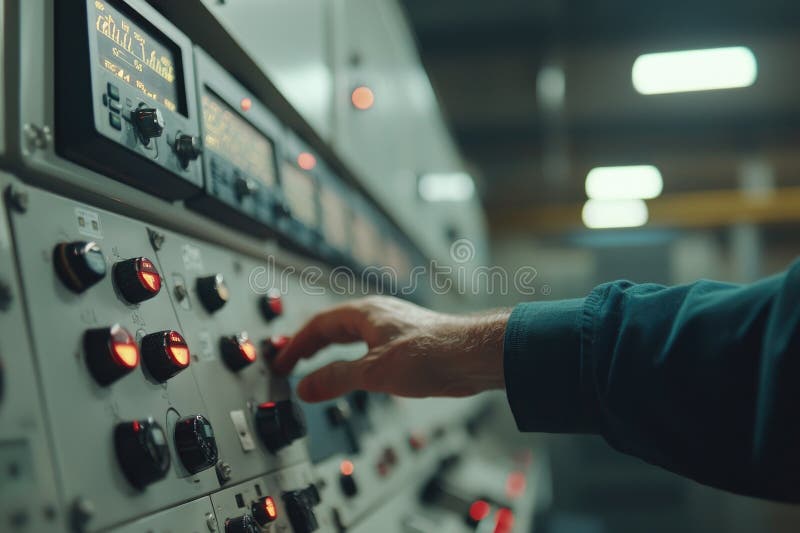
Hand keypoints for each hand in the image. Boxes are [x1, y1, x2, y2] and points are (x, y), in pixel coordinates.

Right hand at [272, 296, 509, 401]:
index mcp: (365, 314)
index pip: (318, 325)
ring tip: (316, 364)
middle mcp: (378, 315)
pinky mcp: (407, 342)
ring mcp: (393, 327)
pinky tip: (356, 369)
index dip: (296, 344)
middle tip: (291, 362)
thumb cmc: (432, 353)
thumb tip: (306, 387)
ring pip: (352, 334)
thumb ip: (336, 379)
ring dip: (330, 349)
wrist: (473, 355)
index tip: (281, 361)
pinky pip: (367, 345)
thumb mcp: (374, 372)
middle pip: (333, 327)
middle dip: (310, 345)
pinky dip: (351, 356)